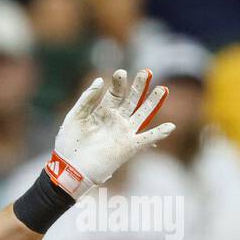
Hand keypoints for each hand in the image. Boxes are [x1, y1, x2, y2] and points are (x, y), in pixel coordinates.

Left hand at [47, 69, 173, 199]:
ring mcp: (123, 133)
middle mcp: (115, 120)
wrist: (70, 168)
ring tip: (163, 89)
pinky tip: (170, 126)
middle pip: (131, 100)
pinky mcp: (129, 147)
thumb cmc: (69, 143)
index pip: (115, 93)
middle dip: (139, 86)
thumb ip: (87, 99)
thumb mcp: (75, 116)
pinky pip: (146, 139)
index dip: (119, 82)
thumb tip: (99, 80)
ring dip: (153, 103)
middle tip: (147, 71)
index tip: (121, 72)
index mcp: (102, 112)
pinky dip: (158, 134)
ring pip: (142, 114)